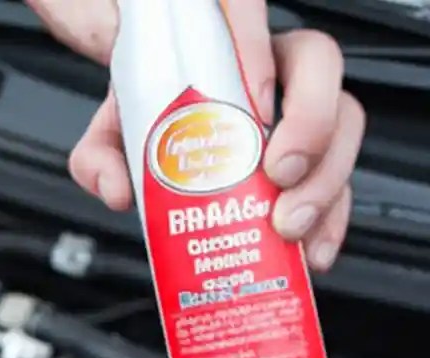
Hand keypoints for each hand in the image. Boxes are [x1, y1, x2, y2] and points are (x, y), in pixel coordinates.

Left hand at [25, 0, 364, 270]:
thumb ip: (98, 153)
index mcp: (224, 43)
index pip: (250, 15)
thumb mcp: (112, 129)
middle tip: (277, 178)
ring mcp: (300, 109)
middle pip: (319, 68)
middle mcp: (274, 66)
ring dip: (325, 181)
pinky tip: (311, 251)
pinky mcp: (313, 157)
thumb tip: (115, 189)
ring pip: (343, 122)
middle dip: (310, 127)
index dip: (258, 52)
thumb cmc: (148, 116)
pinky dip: (331, 219)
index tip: (252, 103)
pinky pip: (339, 177)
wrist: (159, 131)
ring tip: (290, 227)